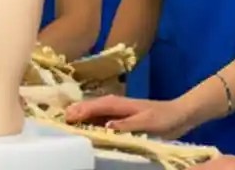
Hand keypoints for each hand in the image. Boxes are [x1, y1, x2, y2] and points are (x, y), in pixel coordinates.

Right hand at [63, 94, 196, 138]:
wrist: (178, 114)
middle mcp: (111, 104)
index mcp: (116, 103)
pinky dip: (89, 124)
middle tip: (56, 124)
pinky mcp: (117, 118)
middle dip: (72, 114)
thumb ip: (127, 124)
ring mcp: (114, 111)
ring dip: (78, 119)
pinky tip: (83, 131)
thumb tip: (106, 126)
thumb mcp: (147, 122)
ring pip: (91, 114)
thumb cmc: (163, 118)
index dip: (77, 112)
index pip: (91, 107)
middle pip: (86, 108)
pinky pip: (98, 120)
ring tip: (64, 128)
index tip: (63, 119)